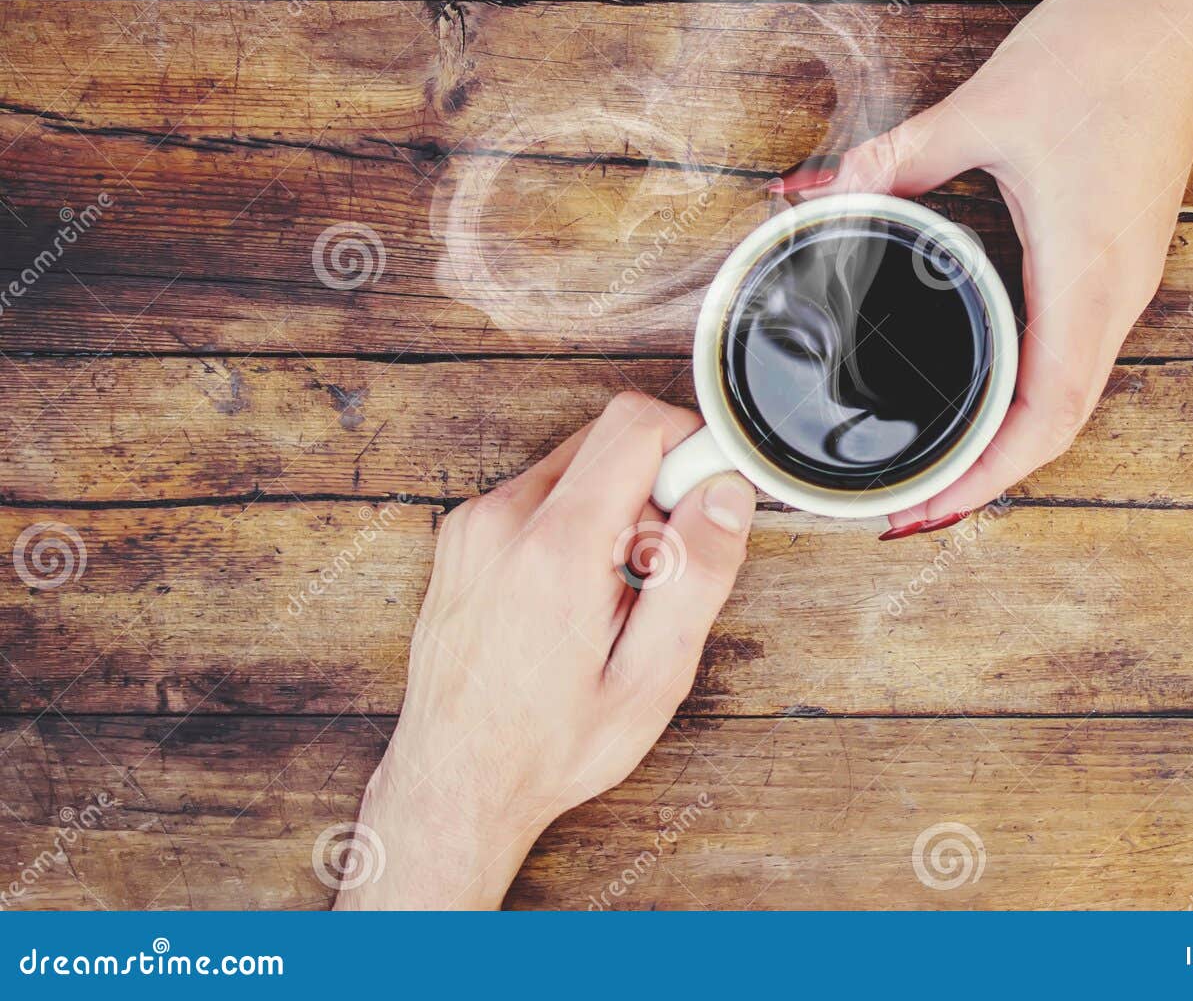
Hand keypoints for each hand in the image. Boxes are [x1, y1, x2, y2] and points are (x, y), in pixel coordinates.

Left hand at [335, 393, 755, 908]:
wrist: (454, 783)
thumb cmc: (550, 747)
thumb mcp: (651, 678)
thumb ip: (695, 575)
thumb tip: (724, 494)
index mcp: (557, 548)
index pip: (637, 425)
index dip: (691, 449)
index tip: (707, 504)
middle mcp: (505, 519)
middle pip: (608, 438)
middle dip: (656, 488)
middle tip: (659, 574)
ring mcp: (475, 524)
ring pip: (576, 464)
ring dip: (616, 508)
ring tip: (614, 596)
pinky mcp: (462, 535)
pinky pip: (540, 493)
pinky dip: (575, 523)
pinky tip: (574, 596)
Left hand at [779, 0, 1192, 532]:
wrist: (1186, 12)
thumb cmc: (1105, 56)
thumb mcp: (987, 108)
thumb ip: (899, 158)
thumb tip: (818, 193)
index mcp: (1086, 276)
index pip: (1043, 415)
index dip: (984, 478)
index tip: (924, 510)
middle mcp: (1114, 295)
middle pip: (1056, 426)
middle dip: (985, 480)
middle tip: (910, 507)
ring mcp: (1122, 282)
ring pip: (1067, 397)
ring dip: (1007, 445)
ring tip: (939, 469)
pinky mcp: (1115, 261)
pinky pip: (1071, 356)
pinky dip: (1024, 397)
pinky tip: (982, 397)